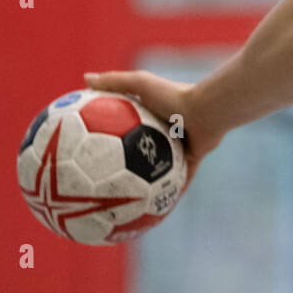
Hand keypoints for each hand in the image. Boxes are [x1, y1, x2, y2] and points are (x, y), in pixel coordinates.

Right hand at [82, 70, 220, 194]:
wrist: (207, 112)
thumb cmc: (173, 96)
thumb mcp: (139, 85)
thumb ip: (114, 82)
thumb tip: (85, 78)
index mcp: (152, 116)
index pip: (125, 127)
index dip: (108, 136)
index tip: (89, 146)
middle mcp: (165, 134)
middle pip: (139, 154)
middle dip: (123, 167)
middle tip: (100, 181)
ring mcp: (178, 149)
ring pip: (156, 174)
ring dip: (143, 187)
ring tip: (122, 203)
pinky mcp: (189, 162)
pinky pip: (174, 185)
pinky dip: (163, 198)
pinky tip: (148, 214)